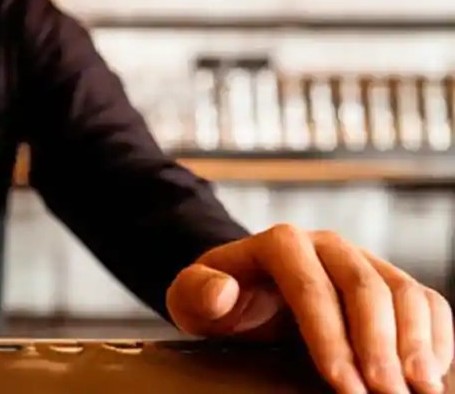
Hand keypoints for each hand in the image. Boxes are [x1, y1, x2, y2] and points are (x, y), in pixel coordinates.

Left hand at [167, 224, 453, 393]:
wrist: (245, 290)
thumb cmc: (219, 300)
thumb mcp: (192, 298)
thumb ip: (197, 293)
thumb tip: (221, 291)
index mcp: (280, 243)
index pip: (311, 289)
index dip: (330, 338)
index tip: (343, 384)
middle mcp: (328, 244)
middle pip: (365, 289)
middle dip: (379, 347)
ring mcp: (363, 260)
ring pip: (404, 292)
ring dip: (416, 343)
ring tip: (417, 390)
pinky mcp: (389, 280)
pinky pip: (425, 302)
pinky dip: (437, 337)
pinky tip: (431, 376)